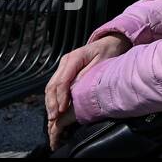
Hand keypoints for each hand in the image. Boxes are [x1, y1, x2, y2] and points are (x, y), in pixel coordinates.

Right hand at [44, 34, 130, 148]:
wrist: (110, 43)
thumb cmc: (109, 53)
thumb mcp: (102, 63)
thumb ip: (88, 75)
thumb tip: (75, 91)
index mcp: (74, 58)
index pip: (62, 81)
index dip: (61, 97)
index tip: (62, 111)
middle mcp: (65, 62)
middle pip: (52, 85)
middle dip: (52, 103)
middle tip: (53, 119)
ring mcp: (63, 66)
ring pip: (51, 87)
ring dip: (50, 103)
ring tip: (52, 118)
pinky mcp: (64, 71)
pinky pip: (55, 87)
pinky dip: (54, 99)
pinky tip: (56, 110)